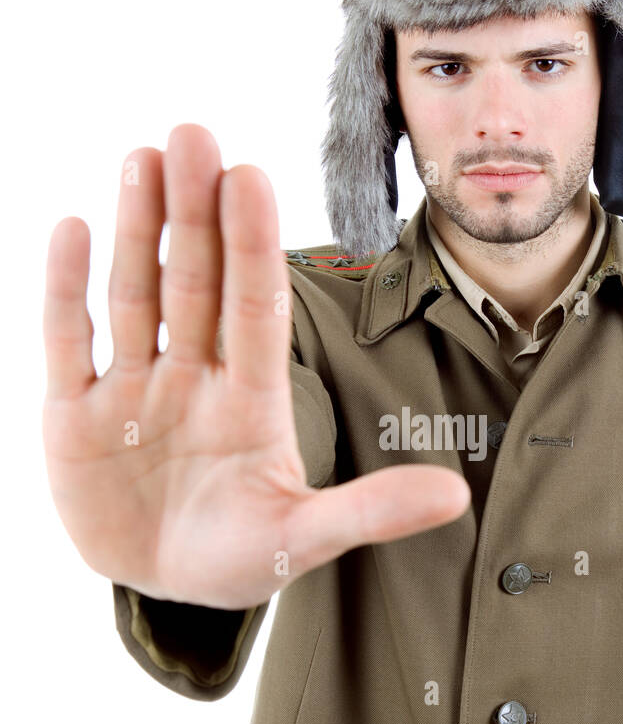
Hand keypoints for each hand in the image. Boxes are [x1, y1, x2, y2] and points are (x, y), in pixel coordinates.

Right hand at [42, 124, 470, 607]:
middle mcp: (192, 379)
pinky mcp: (72, 412)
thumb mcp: (301, 540)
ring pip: (134, 295)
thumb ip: (371, 513)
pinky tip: (71, 228)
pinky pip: (67, 339)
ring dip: (136, 231)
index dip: (252, 246)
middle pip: (194, 282)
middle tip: (195, 135)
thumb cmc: (238, 557)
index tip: (252, 177)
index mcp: (252, 401)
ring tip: (143, 159)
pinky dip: (65, 288)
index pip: (255, 309)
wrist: (161, 588)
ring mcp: (129, 390)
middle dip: (194, 213)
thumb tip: (457, 495)